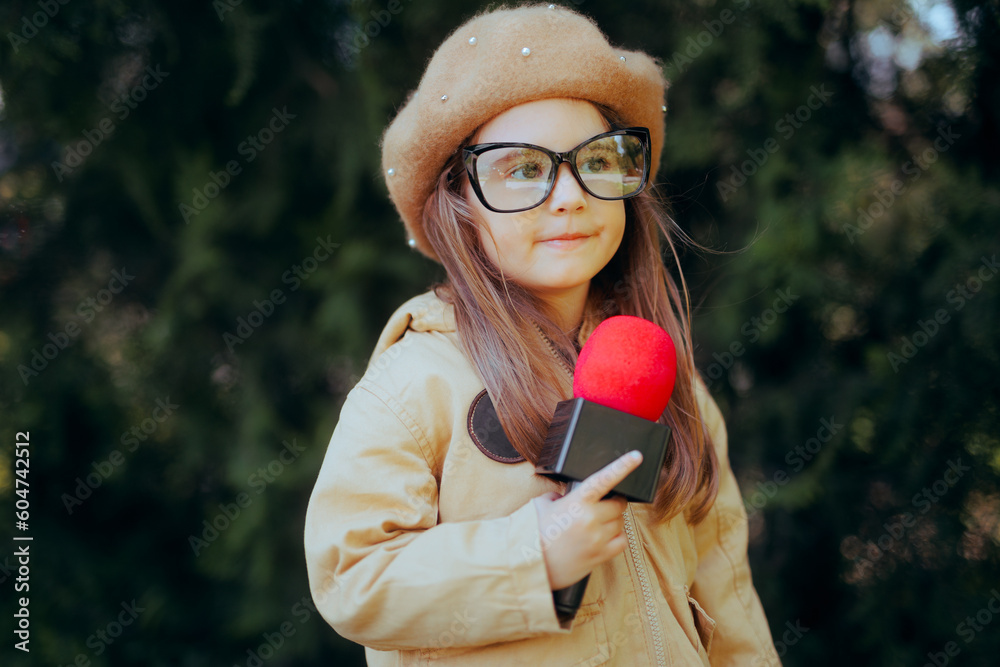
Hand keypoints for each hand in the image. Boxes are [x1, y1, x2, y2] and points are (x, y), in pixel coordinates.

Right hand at [532, 450, 642, 589]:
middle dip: (613, 503)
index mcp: (576, 502)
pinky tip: (603, 537)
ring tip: (594, 525)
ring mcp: (597, 538)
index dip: (622, 466)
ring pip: (620, 523)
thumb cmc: (533, 533)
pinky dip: (616, 537)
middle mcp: (590, 519)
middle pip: (618, 504)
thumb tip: (562, 495)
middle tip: (601, 506)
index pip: (603, 479)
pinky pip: (622, 541)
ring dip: (612, 521)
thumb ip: (555, 495)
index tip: (637, 456)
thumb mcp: (540, 505)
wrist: (530, 564)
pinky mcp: (600, 555)